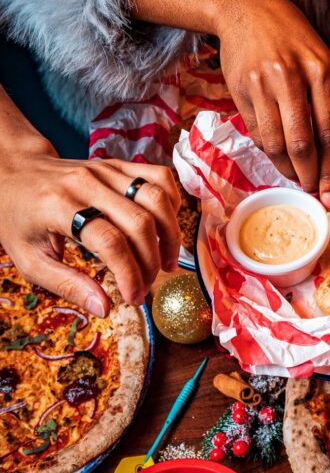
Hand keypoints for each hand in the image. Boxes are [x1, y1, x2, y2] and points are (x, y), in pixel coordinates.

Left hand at [0, 141, 180, 315]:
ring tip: (168, 261)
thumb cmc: (18, 218)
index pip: (110, 242)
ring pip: (156, 198)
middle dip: (151, 261)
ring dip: (170, 235)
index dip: (129, 274)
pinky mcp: (118, 165)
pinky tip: (166, 227)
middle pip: (139, 222)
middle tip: (147, 284)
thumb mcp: (29, 259)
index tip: (133, 297)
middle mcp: (86, 183)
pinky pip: (159, 177)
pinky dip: (172, 203)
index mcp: (59, 207)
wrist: (12, 172)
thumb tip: (104, 308)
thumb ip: (66, 285)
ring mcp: (105, 170)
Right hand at [214, 0, 329, 208]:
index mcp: (321, 71)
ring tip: (297, 177)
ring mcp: (262, 84)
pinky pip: (256, 133)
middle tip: (314, 192)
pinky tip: (278, 154)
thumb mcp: (325, 68)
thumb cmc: (294, 42)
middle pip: (300, 143)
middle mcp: (291, 77)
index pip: (329, 132)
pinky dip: (269, 150)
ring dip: (286, 169)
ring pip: (274, 143)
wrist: (246, 10)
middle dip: (309, 176)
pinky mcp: (239, 91)